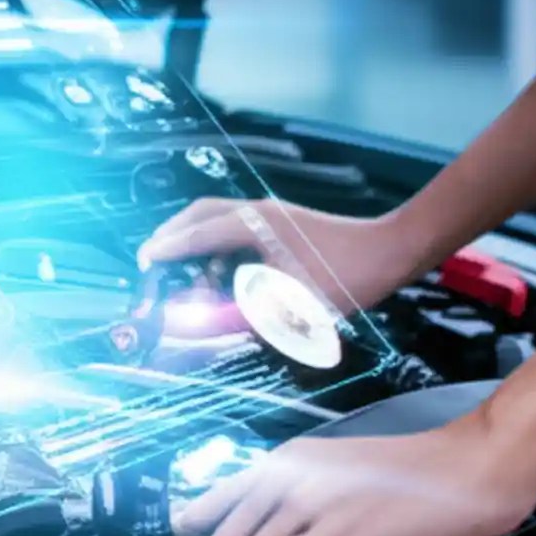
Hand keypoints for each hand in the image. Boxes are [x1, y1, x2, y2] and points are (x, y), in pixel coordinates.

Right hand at [137, 198, 421, 313]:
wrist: (391, 252)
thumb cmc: (345, 277)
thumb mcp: (293, 305)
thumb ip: (246, 314)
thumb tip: (210, 323)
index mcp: (255, 224)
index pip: (199, 232)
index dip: (168, 248)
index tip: (144, 261)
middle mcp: (259, 212)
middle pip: (202, 215)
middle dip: (174, 236)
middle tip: (153, 260)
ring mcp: (273, 216)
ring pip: (220, 221)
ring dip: (199, 244)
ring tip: (185, 275)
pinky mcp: (285, 226)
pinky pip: (238, 231)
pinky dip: (221, 249)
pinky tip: (222, 275)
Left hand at [172, 410, 535, 535]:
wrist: (463, 470)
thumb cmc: (413, 470)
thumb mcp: (342, 469)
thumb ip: (305, 489)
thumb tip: (277, 521)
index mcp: (293, 457)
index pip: (227, 491)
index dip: (201, 522)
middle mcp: (295, 476)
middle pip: (230, 523)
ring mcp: (314, 505)